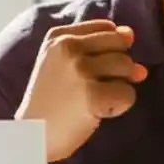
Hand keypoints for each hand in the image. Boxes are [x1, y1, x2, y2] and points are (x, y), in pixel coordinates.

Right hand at [15, 19, 147, 162]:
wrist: (32, 135)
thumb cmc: (50, 101)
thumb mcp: (60, 63)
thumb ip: (95, 44)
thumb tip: (131, 34)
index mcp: (59, 37)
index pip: (106, 28)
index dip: (109, 50)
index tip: (89, 71)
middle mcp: (69, 48)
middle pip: (120, 45)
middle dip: (118, 67)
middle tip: (95, 87)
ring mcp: (80, 71)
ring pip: (127, 66)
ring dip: (119, 86)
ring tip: (94, 99)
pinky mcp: (93, 95)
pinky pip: (128, 93)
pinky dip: (120, 106)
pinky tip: (99, 112)